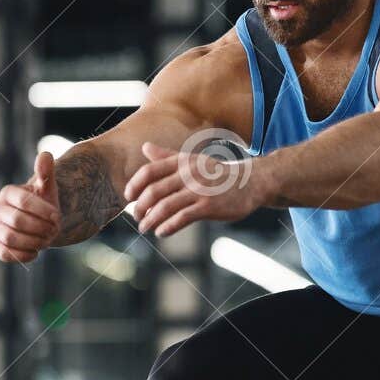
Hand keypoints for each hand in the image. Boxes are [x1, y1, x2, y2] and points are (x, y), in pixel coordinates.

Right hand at [0, 151, 61, 262]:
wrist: (39, 223)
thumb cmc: (43, 203)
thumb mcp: (47, 188)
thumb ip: (46, 172)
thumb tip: (45, 155)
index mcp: (8, 192)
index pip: (24, 201)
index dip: (43, 211)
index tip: (58, 217)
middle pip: (17, 220)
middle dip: (40, 227)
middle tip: (54, 231)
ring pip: (10, 237)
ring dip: (33, 241)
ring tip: (47, 241)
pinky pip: (4, 253)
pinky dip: (23, 254)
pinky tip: (36, 252)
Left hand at [124, 142, 264, 237]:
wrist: (251, 182)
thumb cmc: (217, 173)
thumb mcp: (193, 161)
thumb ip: (167, 156)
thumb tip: (144, 147)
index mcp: (182, 162)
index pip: (149, 171)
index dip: (134, 185)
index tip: (128, 198)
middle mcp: (189, 174)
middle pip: (154, 191)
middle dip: (140, 207)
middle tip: (136, 217)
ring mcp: (199, 190)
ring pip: (165, 207)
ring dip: (150, 220)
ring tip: (145, 228)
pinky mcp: (209, 207)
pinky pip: (181, 218)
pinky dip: (167, 227)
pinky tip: (161, 232)